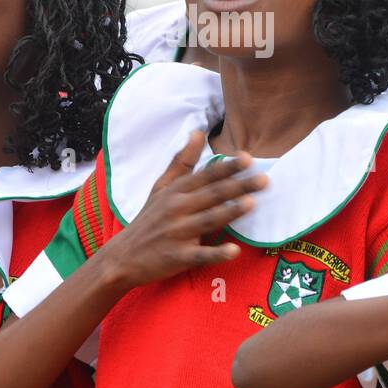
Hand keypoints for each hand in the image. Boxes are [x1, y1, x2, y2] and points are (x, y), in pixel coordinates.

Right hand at [101, 130, 267, 290]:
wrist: (123, 256)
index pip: (206, 176)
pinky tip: (234, 251)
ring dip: (229, 212)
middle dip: (238, 186)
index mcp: (176, 191)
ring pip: (207, 220)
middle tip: (264, 179)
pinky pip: (199, 255)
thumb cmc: (149, 218)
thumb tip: (198, 131)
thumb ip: (182, 161)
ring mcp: (177, 233)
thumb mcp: (160, 186)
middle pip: (212, 195)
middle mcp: (177, 209)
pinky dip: (216, 253)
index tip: (248, 158)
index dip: (227, 167)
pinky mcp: (177, 257)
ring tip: (251, 204)